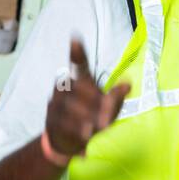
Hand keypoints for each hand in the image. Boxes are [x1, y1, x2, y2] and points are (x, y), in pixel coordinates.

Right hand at [44, 39, 130, 159]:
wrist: (66, 141)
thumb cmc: (92, 120)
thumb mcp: (110, 111)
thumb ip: (116, 98)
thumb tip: (128, 85)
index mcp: (82, 83)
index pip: (80, 65)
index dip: (78, 53)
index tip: (75, 38)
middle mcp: (66, 88)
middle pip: (78, 86)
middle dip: (93, 99)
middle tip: (107, 114)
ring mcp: (56, 103)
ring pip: (70, 104)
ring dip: (86, 116)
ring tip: (98, 126)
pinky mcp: (51, 118)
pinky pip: (63, 121)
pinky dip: (76, 128)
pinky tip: (85, 133)